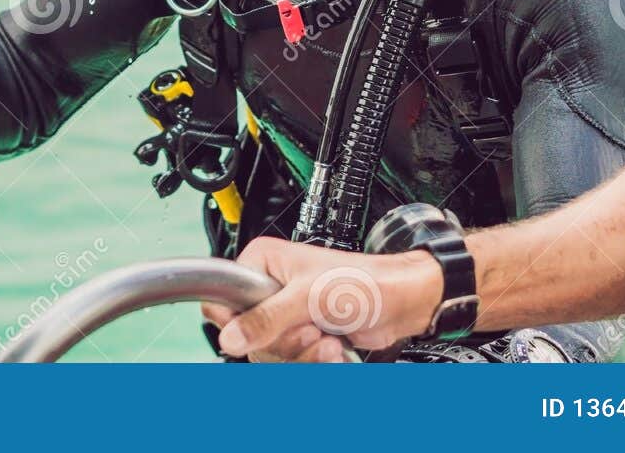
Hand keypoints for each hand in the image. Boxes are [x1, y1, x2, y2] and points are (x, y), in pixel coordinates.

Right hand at [200, 236, 442, 361]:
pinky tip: (333, 347)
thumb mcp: (308, 297)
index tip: (267, 326)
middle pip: (248, 336)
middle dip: (283, 342)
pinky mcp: (303, 335)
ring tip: (326, 338)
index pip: (223, 300)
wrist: (401, 303)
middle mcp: (271, 289)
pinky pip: (292, 361)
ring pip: (271, 353)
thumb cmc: (363, 281)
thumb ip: (266, 318)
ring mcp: (287, 314)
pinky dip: (314, 361)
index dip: (239, 322)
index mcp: (262, 264)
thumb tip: (229, 337)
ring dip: (302, 354)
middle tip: (309, 327)